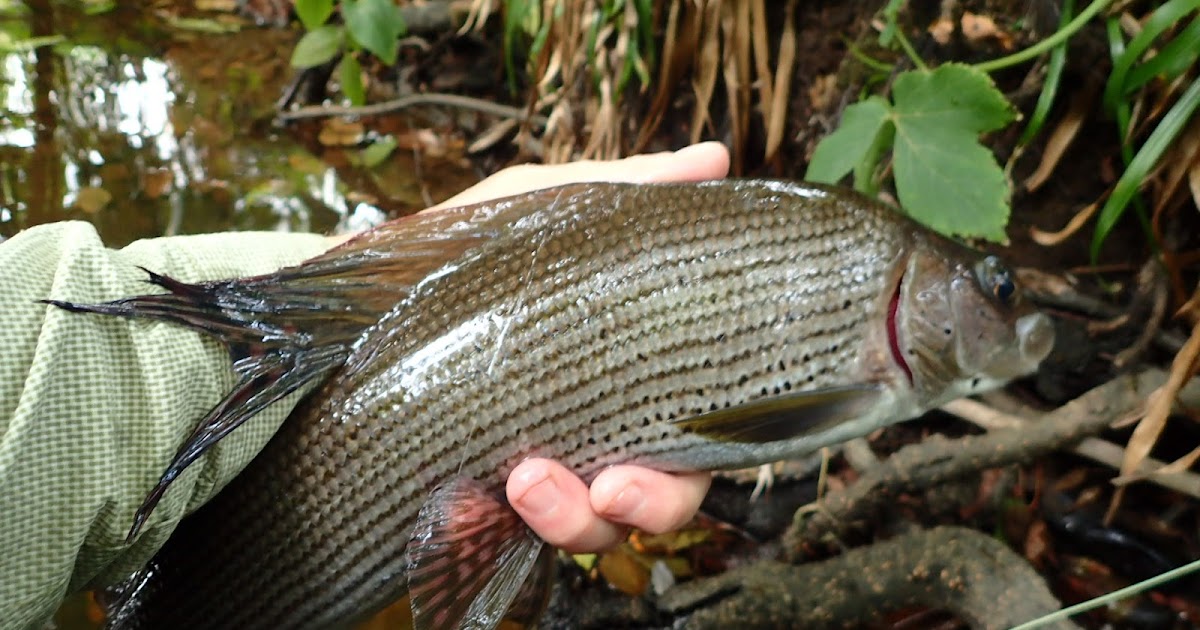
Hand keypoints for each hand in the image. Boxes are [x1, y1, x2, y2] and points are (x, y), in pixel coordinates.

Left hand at [437, 142, 728, 552]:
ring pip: (584, 532)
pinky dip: (477, 532)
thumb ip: (631, 193)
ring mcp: (533, 473)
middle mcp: (594, 438)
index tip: (646, 465)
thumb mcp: (547, 213)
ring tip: (520, 481)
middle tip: (607, 492)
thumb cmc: (467, 252)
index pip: (690, 447)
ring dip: (567, 523)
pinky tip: (456, 508)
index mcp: (629, 379)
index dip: (687, 472)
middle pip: (653, 506)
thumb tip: (713, 159)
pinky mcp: (470, 497)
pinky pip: (490, 541)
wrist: (356, 293)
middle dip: (641, 510)